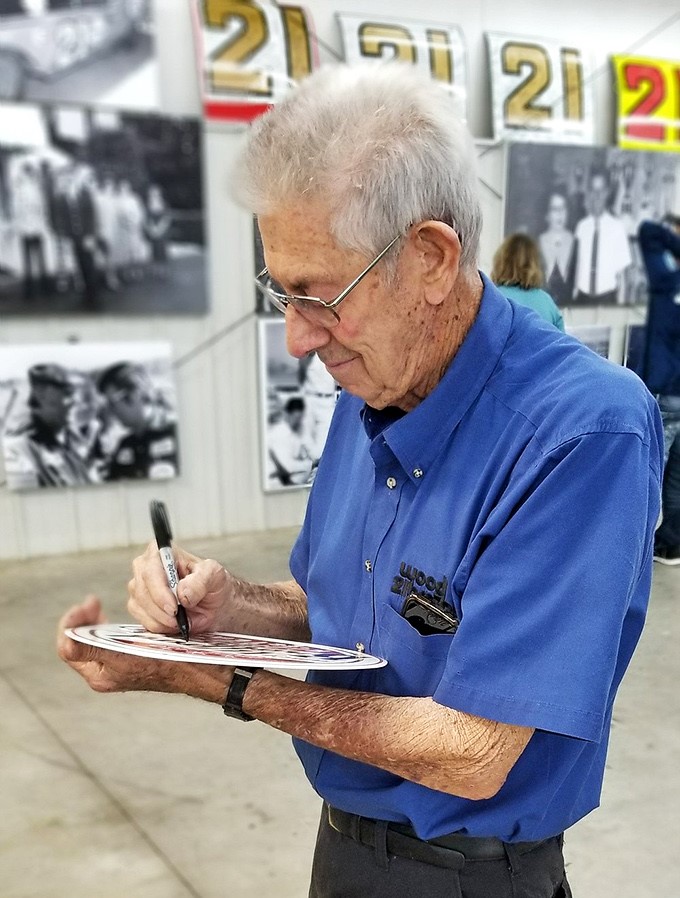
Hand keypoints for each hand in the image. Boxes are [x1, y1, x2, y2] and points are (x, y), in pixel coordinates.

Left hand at [56, 595, 175, 693]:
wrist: (193, 667)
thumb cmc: (163, 661)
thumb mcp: (125, 653)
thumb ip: (92, 649)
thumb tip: (65, 642)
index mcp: (98, 674)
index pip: (68, 648)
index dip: (71, 624)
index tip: (85, 605)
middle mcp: (103, 672)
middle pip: (77, 642)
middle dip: (82, 618)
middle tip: (91, 601)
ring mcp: (113, 665)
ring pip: (91, 639)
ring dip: (92, 620)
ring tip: (96, 605)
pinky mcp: (125, 658)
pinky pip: (104, 639)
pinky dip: (104, 625)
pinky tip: (110, 616)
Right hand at [127, 542, 231, 634]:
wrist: (214, 606)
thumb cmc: (213, 586)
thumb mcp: (215, 576)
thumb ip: (201, 581)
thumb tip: (182, 592)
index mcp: (164, 552)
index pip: (152, 570)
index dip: (160, 591)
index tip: (174, 608)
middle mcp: (146, 566)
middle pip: (141, 590)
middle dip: (161, 610)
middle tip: (179, 619)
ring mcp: (139, 586)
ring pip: (139, 606)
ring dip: (160, 620)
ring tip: (179, 620)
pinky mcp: (137, 605)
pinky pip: (141, 620)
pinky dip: (158, 626)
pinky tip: (172, 623)